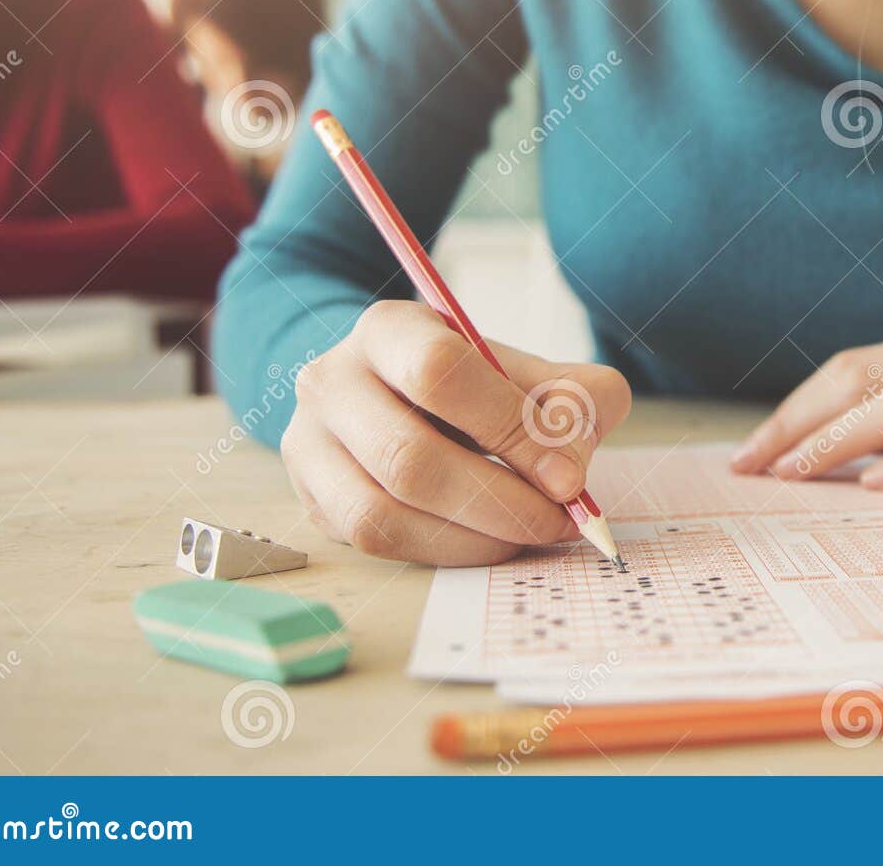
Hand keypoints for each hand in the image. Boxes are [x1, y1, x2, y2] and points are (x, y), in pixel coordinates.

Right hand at [282, 299, 631, 565]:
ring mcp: (310, 446)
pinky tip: (489, 541)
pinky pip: (377, 543)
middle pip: (409, 457)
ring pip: (385, 513)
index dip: (508, 428)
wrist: (396, 396)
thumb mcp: (526, 371)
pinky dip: (446, 552)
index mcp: (388, 330)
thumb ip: (573, 398)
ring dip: (475, 537)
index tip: (567, 476)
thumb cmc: (472, 385)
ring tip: (529, 532)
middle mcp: (332, 382)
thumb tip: (570, 463)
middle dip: (501, 501)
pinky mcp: (312, 501)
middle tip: (559, 518)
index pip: (439, 371)